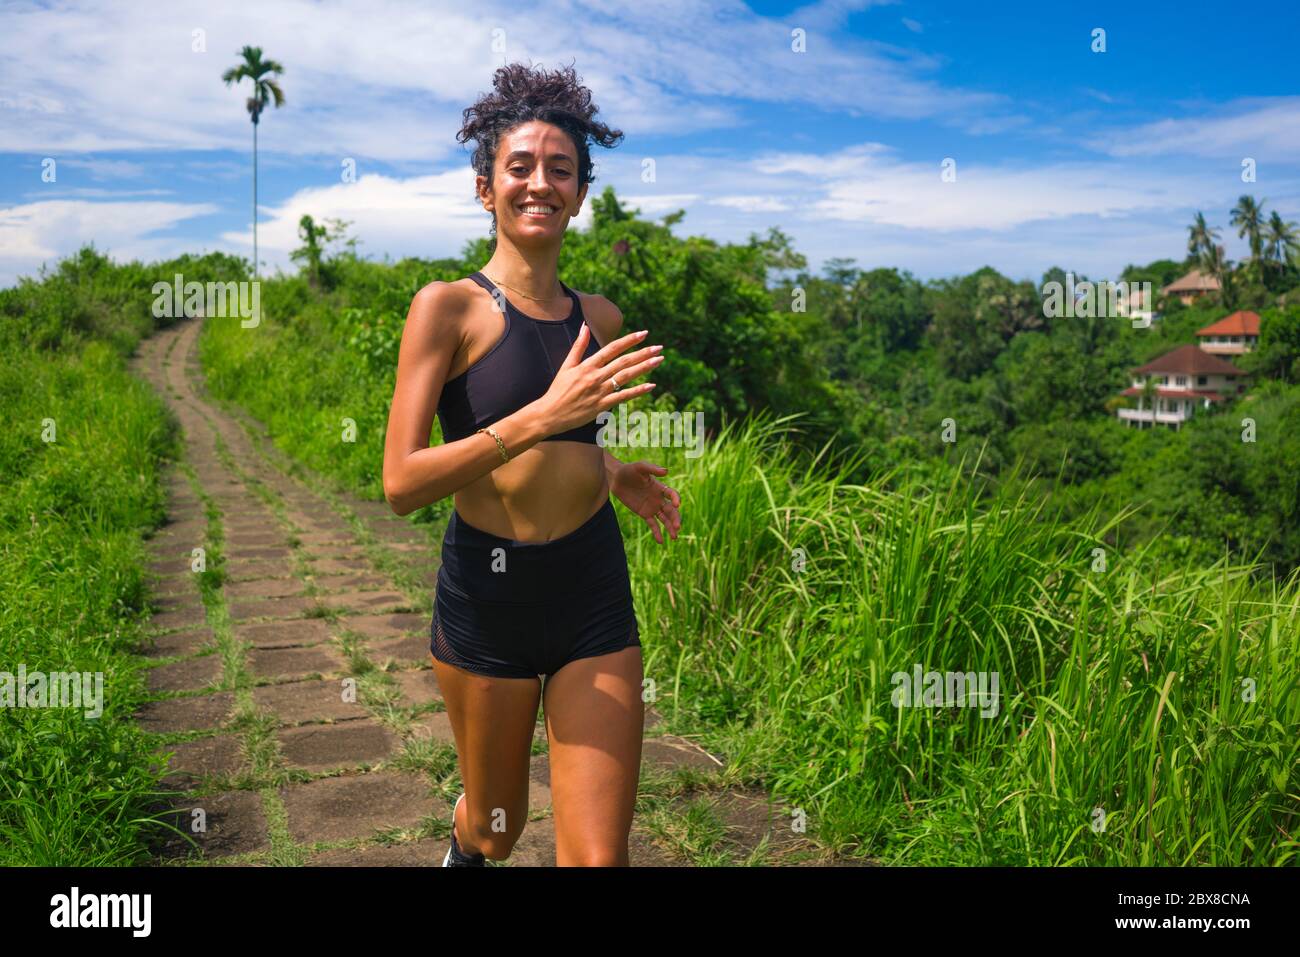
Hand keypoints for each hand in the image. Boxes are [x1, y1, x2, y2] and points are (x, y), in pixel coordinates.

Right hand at [539, 324, 662, 435]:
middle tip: (659, 347)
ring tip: (659, 360)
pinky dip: (637, 391)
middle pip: (623, 361)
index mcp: (588, 365)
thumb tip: (584, 326)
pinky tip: (651, 385)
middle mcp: (595, 377)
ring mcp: (599, 392)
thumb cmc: (558, 390)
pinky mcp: (602, 406)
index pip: (612, 348)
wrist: (550, 414)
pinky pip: (623, 397)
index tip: (644, 333)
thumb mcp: (566, 365)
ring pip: (626, 377)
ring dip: (644, 368)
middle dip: (643, 353)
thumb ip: (578, 346)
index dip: (629, 340)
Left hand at [610, 460, 679, 543]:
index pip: (672, 494)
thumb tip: (666, 471)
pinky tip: (661, 541)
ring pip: (664, 519)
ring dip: (670, 527)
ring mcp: (652, 507)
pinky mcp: (644, 513)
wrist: (616, 478)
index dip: (675, 498)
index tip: (677, 504)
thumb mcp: (640, 467)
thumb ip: (652, 468)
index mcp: (660, 487)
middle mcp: (659, 498)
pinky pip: (652, 524)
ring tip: (674, 537)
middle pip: (671, 510)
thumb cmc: (629, 470)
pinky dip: (657, 532)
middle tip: (677, 526)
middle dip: (675, 518)